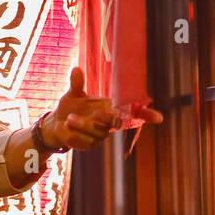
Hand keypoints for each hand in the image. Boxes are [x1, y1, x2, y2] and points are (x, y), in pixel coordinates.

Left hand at [47, 66, 163, 150]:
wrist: (56, 123)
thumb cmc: (70, 106)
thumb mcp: (72, 94)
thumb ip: (77, 84)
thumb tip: (75, 69)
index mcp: (110, 107)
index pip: (132, 112)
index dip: (146, 114)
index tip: (159, 118)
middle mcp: (109, 121)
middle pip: (117, 122)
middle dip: (106, 118)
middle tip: (95, 113)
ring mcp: (101, 134)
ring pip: (98, 133)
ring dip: (82, 126)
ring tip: (69, 119)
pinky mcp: (91, 145)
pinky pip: (87, 143)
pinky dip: (75, 136)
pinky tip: (67, 130)